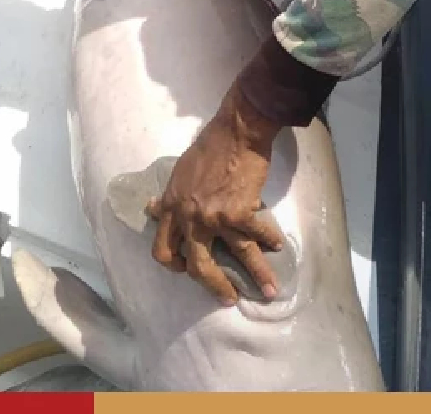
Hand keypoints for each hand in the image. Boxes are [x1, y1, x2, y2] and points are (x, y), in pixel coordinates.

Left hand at [146, 89, 285, 305]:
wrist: (235, 133)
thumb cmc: (207, 149)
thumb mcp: (178, 174)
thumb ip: (169, 197)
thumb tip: (153, 208)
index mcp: (172, 207)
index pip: (162, 247)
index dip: (173, 265)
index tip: (185, 270)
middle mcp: (190, 217)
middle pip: (197, 265)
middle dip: (214, 286)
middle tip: (226, 297)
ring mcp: (215, 218)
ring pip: (238, 257)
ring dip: (258, 277)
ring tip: (270, 292)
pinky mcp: (240, 213)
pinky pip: (258, 236)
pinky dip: (270, 241)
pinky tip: (278, 246)